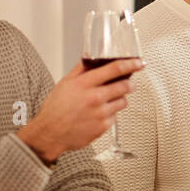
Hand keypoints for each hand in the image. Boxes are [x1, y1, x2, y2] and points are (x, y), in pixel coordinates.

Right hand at [17, 57, 143, 161]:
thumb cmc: (55, 109)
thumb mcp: (65, 83)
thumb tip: (90, 57)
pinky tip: (98, 113)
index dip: (131, 64)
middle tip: (128, 83)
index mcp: (84, 84)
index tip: (139, 62)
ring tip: (106, 100)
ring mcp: (100, 113)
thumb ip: (80, 69)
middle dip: (129, 83)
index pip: (114, 69)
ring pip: (123, 101)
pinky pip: (115, 116)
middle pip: (125, 86)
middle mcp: (94, 98)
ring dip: (119, 98)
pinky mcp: (103, 126)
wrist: (50, 134)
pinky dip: (111, 113)